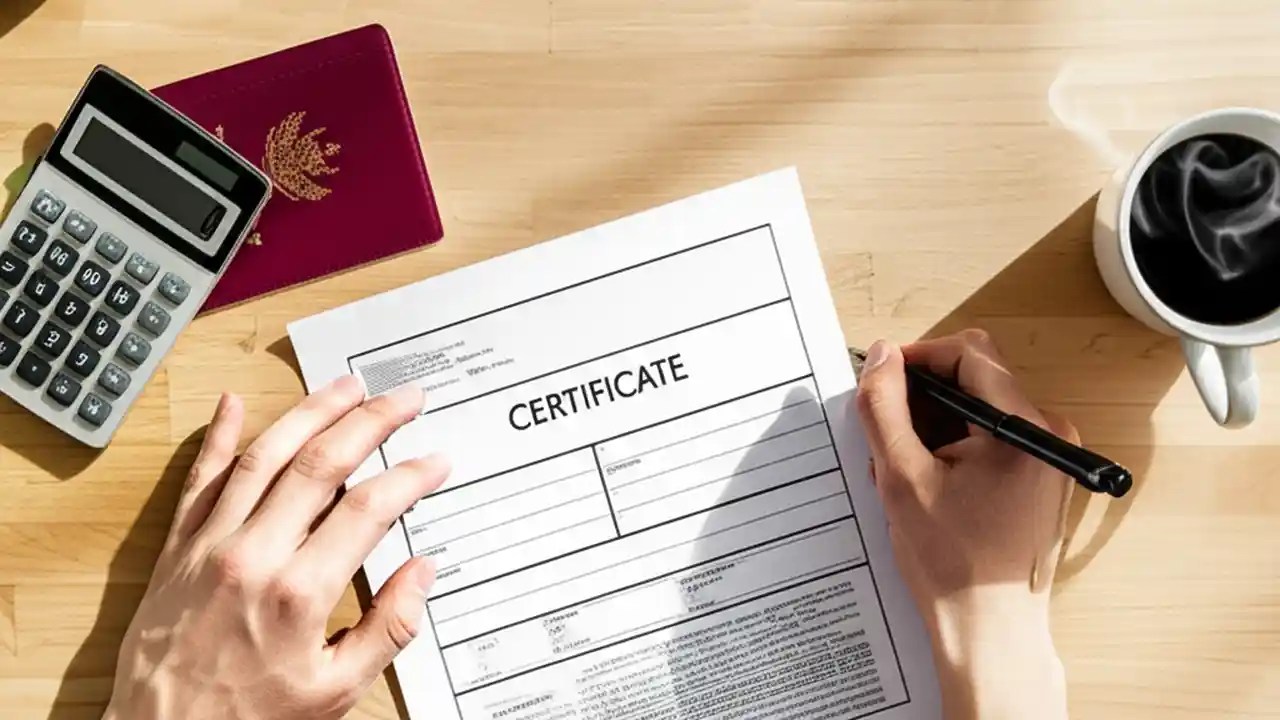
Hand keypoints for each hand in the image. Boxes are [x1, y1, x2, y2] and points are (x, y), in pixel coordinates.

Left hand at [105, 377, 449, 719]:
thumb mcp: (335, 691)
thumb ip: (388, 628)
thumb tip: (423, 574)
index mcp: (299, 593)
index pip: (369, 510)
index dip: (410, 478)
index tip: (436, 463)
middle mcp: (253, 556)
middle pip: (321, 464)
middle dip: (370, 421)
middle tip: (403, 398)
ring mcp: (211, 545)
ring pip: (265, 457)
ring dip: (309, 413)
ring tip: (345, 386)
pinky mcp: (178, 549)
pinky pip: (200, 479)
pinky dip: (217, 438)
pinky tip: (233, 404)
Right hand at [855, 330, 1071, 719]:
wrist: (989, 632)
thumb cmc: (953, 565)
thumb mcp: (901, 477)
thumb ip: (885, 408)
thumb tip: (882, 356)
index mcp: (1025, 428)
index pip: (969, 354)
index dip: (917, 358)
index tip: (880, 377)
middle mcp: (1047, 435)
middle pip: (974, 379)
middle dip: (920, 398)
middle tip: (883, 433)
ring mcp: (1044, 458)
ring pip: (975, 411)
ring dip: (930, 428)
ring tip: (898, 469)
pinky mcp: (1035, 478)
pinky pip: (987, 440)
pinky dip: (949, 450)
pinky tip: (922, 485)